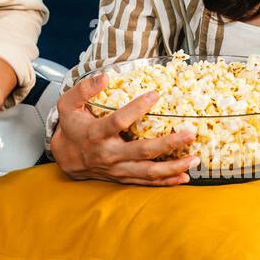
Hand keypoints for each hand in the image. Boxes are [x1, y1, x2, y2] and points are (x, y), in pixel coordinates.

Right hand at [49, 71, 197, 185]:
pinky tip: (184, 176)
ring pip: (148, 172)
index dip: (137, 108)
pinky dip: (167, 181)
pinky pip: (147, 182)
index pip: (118, 121)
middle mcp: (108, 154)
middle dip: (168, 144)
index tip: (155, 94)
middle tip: (189, 134)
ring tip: (194, 159)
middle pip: (142, 151)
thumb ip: (83, 89)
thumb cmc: (71, 127)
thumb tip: (105, 77)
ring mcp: (117, 169)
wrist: (66, 157)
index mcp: (96, 134)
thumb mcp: (68, 104)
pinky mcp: (123, 177)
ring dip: (173, 166)